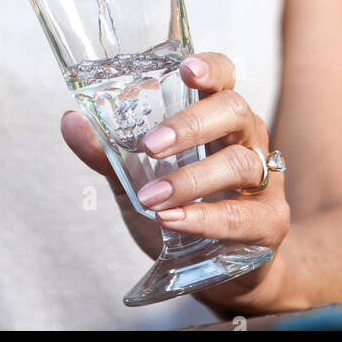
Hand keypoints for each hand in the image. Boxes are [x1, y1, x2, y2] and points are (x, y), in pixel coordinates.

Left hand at [61, 50, 289, 307]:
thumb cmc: (181, 208)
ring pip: (238, 163)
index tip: (186, 70)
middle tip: (150, 145)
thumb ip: (108, 152)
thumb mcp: (138, 179)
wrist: (220, 273)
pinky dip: (205, 218)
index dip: (210, 67)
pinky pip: (243, 214)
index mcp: (217, 116)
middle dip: (191, 124)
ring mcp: (263, 179)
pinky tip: (175, 221)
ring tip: (151, 198)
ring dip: (190, 179)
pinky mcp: (270, 221)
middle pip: (234, 110)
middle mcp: (246, 138)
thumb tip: (71, 120)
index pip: (223, 76)